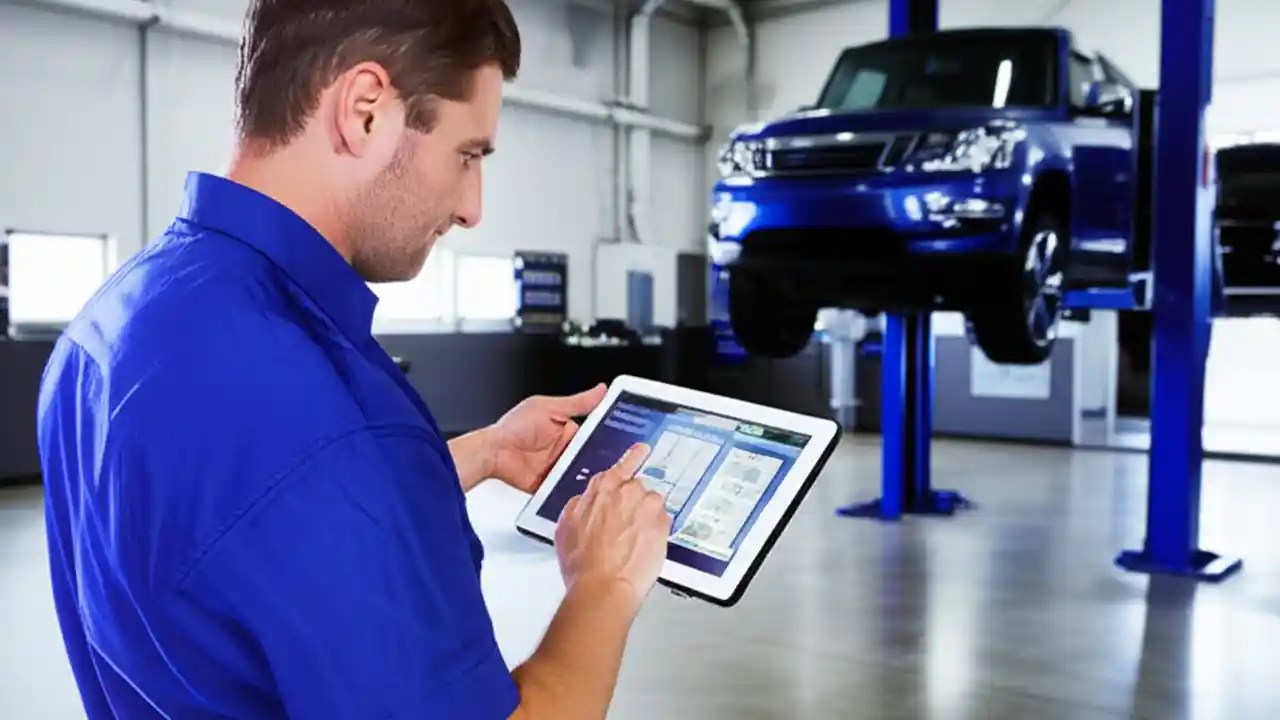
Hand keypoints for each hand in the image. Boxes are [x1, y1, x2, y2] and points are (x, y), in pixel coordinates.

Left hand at [487, 384, 607, 493]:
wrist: (493, 452)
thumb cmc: (514, 427)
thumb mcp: (548, 408)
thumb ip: (577, 402)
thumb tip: (600, 390)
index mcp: (565, 429)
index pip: (593, 433)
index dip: (606, 435)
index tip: (619, 437)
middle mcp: (563, 449)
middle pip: (590, 455)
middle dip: (599, 458)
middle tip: (610, 459)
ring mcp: (557, 468)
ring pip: (582, 473)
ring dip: (588, 474)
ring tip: (598, 474)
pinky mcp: (550, 485)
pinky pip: (567, 489)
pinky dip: (574, 489)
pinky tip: (582, 488)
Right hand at [554, 444, 672, 612]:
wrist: (603, 586)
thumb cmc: (583, 563)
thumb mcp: (567, 527)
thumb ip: (581, 505)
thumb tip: (586, 501)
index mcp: (603, 488)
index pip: (623, 464)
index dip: (633, 457)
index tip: (641, 450)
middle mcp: (628, 492)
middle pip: (638, 489)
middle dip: (633, 504)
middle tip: (622, 529)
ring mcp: (648, 508)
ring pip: (652, 506)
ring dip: (645, 519)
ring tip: (630, 543)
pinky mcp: (663, 525)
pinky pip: (662, 523)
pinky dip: (655, 533)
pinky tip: (640, 550)